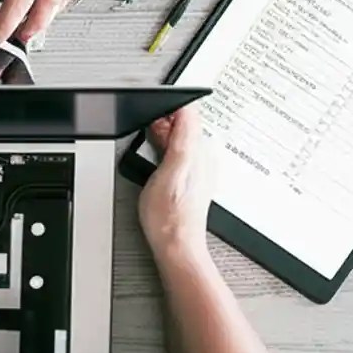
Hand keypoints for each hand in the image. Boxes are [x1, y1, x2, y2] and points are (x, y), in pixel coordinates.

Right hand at [139, 107, 215, 258]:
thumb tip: (183, 111)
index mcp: (199, 151)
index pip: (189, 112)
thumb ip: (179, 138)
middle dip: (162, 124)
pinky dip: (163, 153)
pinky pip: (177, 153)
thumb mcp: (169, 169)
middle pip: (183, 123)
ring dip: (162, 139)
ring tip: (152, 157)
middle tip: (150, 143)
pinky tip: (156, 167)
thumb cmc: (169, 215)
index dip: (167, 109)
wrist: (175, 244)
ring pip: (179, 137)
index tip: (153, 120)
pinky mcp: (190, 177)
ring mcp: (197, 167)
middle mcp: (202, 157)